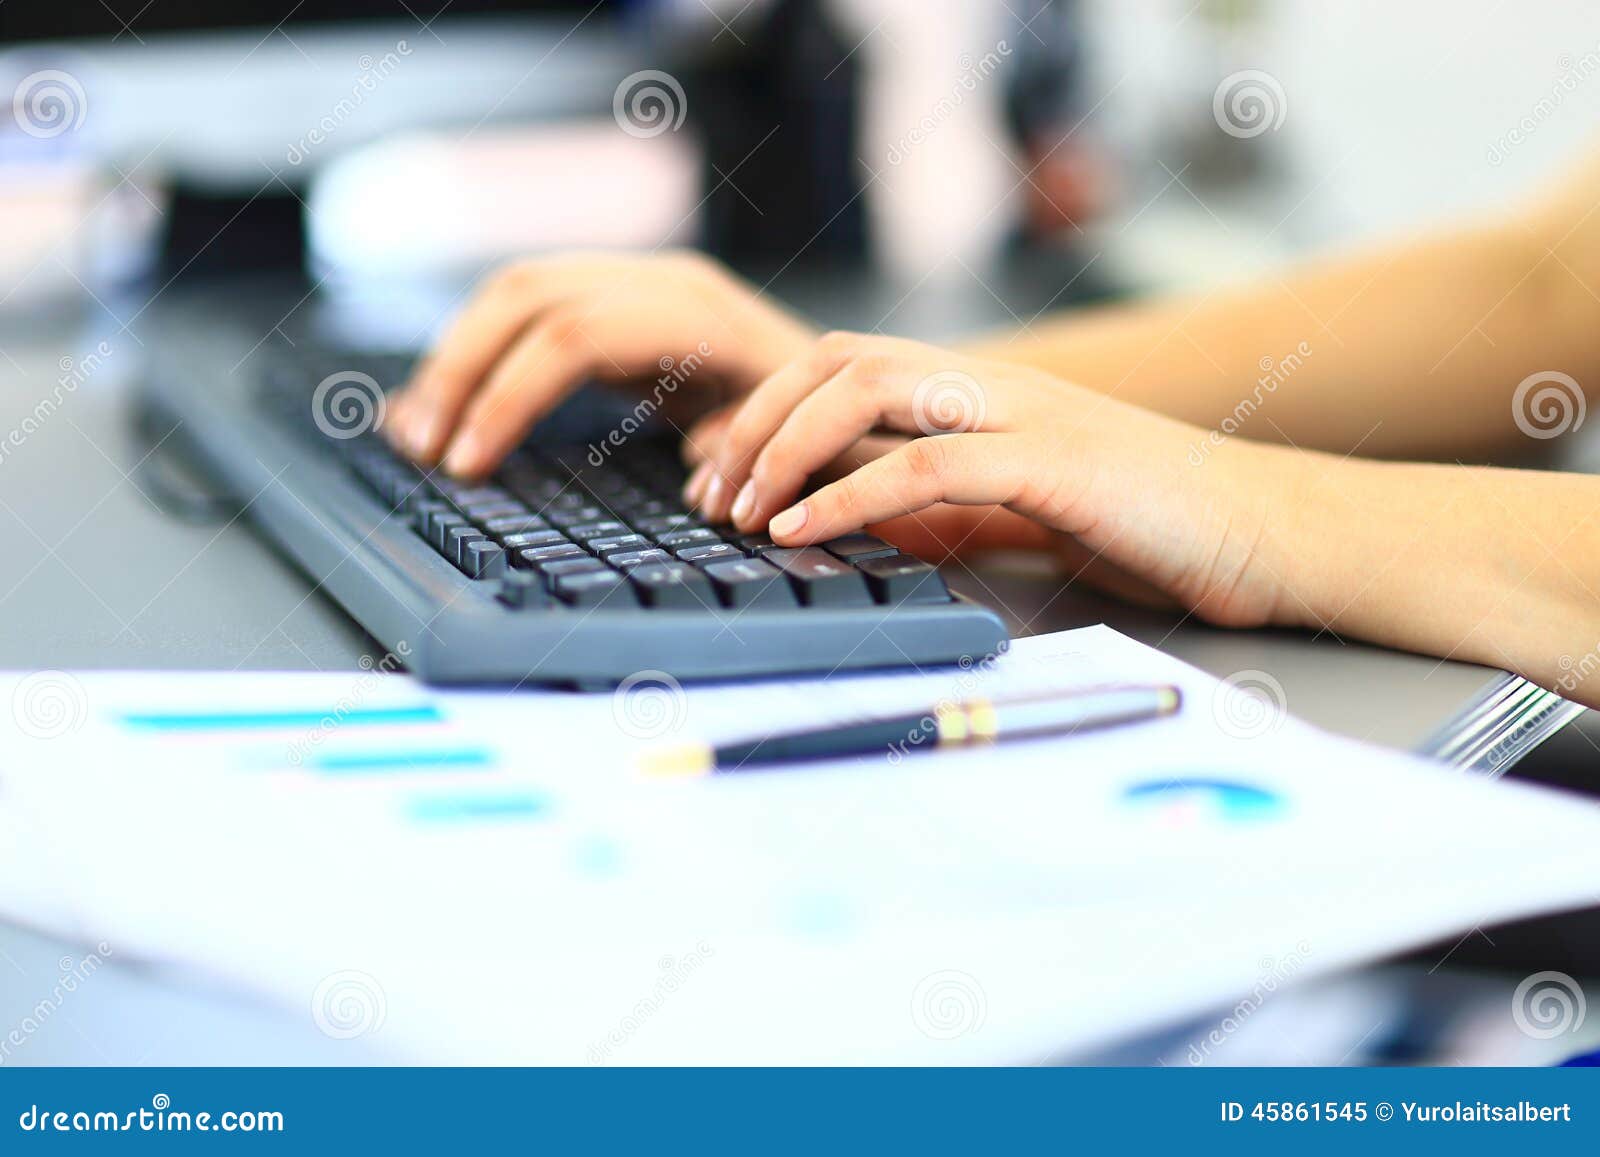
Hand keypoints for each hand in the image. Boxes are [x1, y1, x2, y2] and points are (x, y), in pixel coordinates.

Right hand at [382, 251, 814, 476]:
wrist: (840, 373)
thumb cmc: (818, 419)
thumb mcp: (794, 440)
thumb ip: (747, 452)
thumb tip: (700, 470)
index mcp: (697, 313)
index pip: (572, 335)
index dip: (509, 398)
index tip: (467, 467)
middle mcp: (655, 280)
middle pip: (524, 297)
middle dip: (460, 372)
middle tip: (423, 451)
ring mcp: (629, 281)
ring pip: (511, 293)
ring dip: (454, 360)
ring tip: (414, 432)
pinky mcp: (610, 299)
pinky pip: (523, 310)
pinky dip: (476, 354)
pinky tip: (442, 405)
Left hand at [687, 331, 1311, 628]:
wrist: (1259, 532)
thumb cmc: (1142, 523)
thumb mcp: (1014, 512)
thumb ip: (937, 504)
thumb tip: (849, 519)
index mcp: (978, 391)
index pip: (845, 364)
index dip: (767, 408)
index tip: (716, 471)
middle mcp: (990, 384)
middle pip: (840, 358)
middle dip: (756, 418)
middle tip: (709, 491)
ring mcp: (1021, 412)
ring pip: (869, 388)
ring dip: (785, 448)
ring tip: (738, 510)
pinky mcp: (1052, 459)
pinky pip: (927, 462)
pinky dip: (849, 495)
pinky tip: (802, 532)